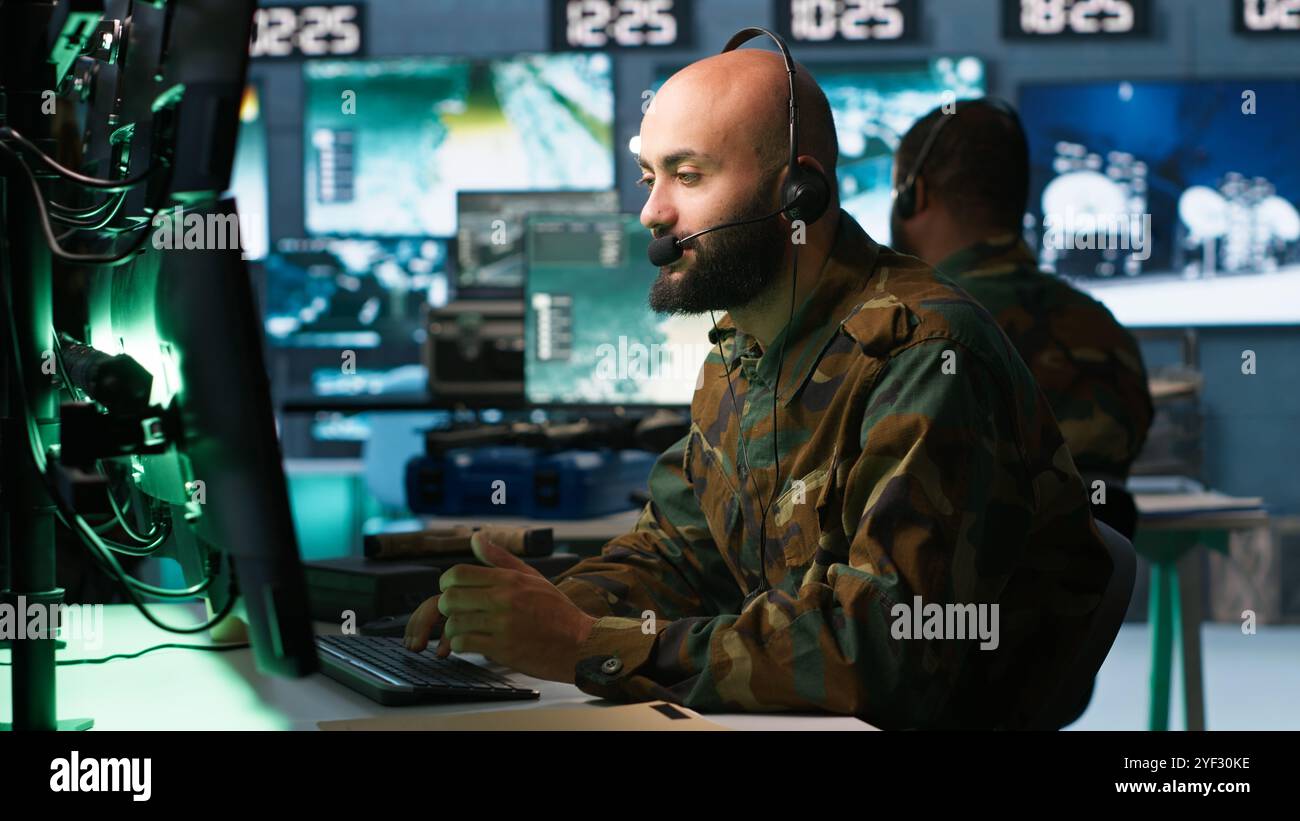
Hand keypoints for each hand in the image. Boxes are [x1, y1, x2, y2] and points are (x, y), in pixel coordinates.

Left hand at [403, 532, 596, 682]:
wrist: (580, 643)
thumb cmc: (557, 611)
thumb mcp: (532, 577)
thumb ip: (501, 558)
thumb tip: (476, 538)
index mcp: (510, 580)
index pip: (458, 573)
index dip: (446, 583)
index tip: (450, 591)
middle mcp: (504, 599)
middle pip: (450, 598)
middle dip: (445, 606)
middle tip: (454, 612)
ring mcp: (502, 625)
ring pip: (454, 623)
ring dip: (452, 629)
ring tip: (463, 629)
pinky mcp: (503, 649)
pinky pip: (463, 644)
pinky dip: (459, 645)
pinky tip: (470, 643)